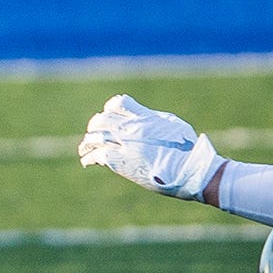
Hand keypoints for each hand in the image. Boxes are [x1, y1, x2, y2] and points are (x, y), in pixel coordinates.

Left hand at [78, 94, 224, 201]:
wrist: (188, 169)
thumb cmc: (188, 150)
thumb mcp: (173, 125)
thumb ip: (156, 120)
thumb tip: (147, 119)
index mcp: (145, 117)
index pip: (119, 103)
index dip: (111, 108)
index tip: (109, 114)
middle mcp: (132, 128)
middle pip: (102, 120)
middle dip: (95, 126)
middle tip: (93, 133)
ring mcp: (125, 144)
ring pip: (96, 137)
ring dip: (87, 143)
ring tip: (84, 149)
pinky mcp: (121, 162)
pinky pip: (98, 155)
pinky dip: (90, 157)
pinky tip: (87, 161)